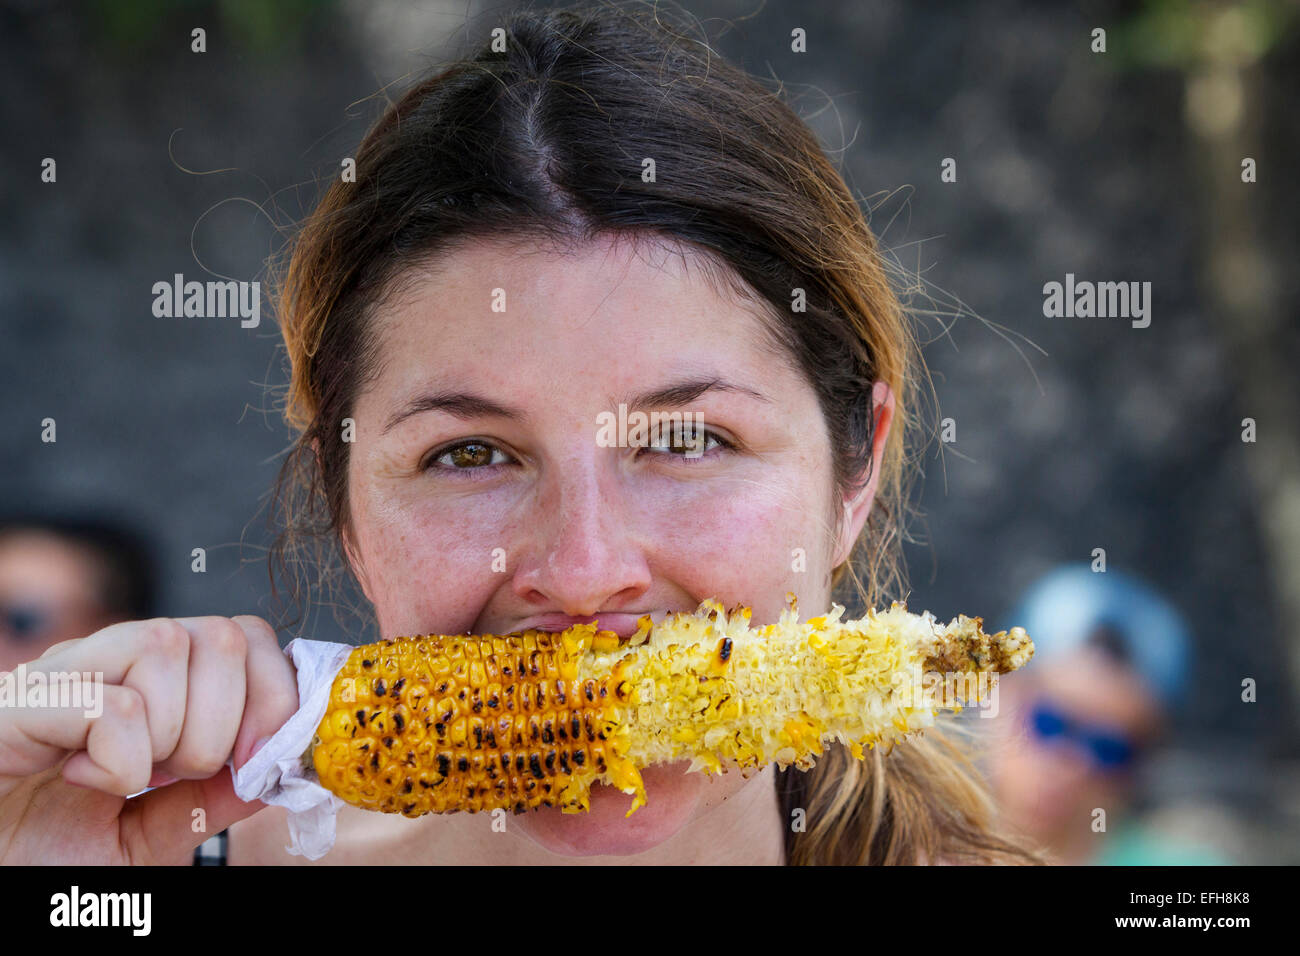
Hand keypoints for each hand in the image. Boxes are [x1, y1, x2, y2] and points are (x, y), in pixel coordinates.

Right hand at [0, 615, 297, 863]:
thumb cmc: (43, 855)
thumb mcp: (150, 836)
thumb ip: (212, 798)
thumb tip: (280, 762)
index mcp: (147, 682)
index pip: (244, 634)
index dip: (272, 693)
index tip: (257, 760)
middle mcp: (107, 661)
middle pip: (219, 634)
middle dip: (226, 722)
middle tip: (176, 777)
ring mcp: (61, 674)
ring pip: (167, 646)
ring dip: (172, 736)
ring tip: (126, 778)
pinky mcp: (16, 704)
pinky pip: (112, 704)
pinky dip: (119, 761)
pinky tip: (81, 781)